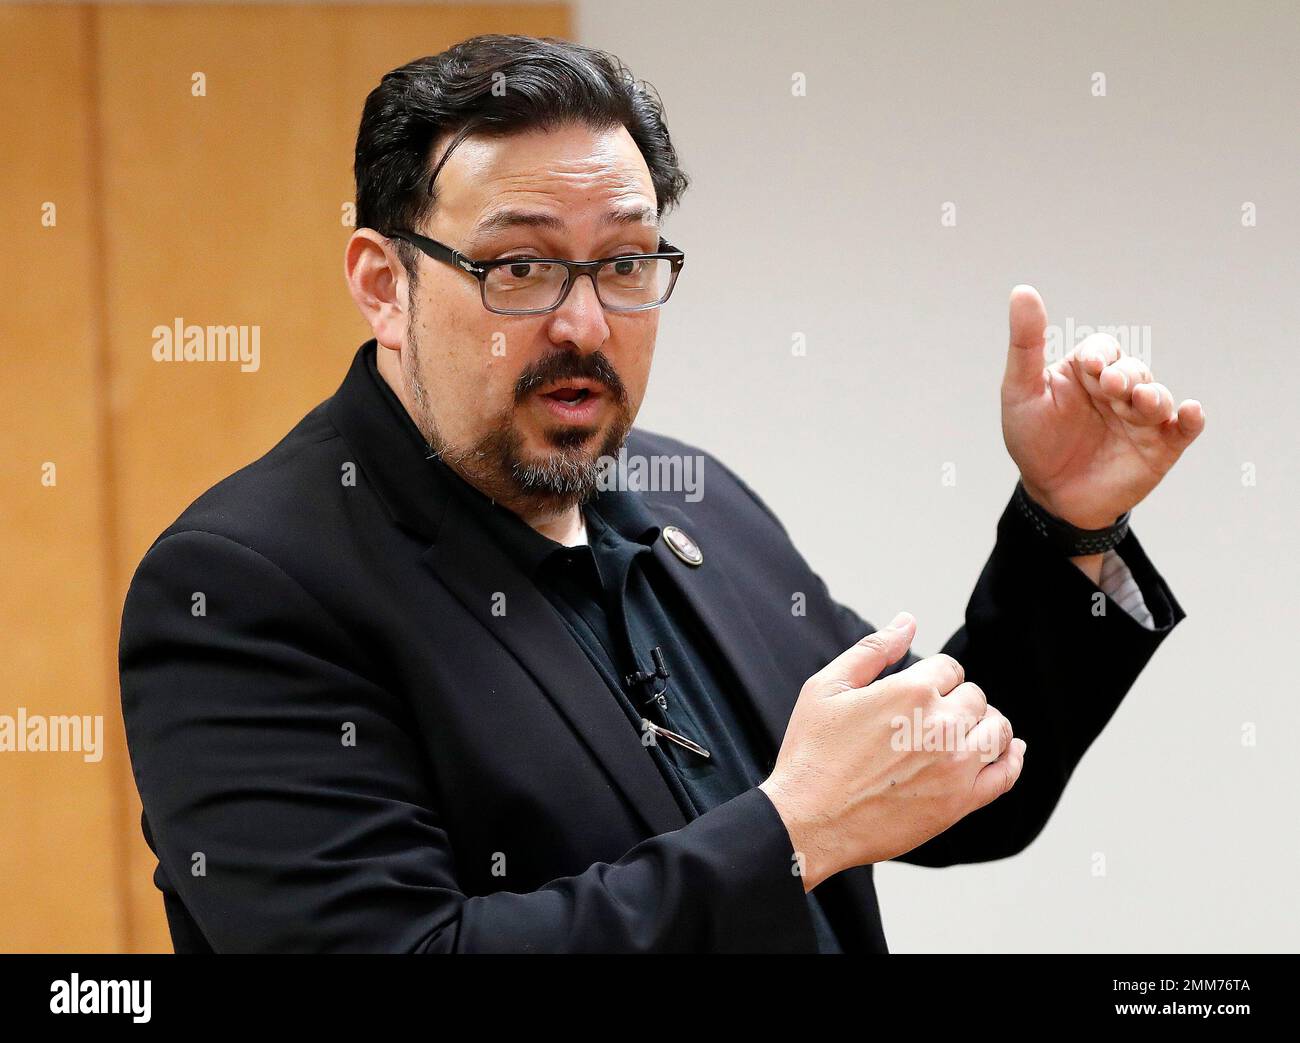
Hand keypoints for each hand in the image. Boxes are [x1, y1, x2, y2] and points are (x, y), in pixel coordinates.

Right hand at [759, 613, 1025, 891]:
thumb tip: (908, 621)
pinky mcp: (959, 803)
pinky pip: (1005, 775)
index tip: (918, 691)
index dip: (934, 676)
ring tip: (964, 731)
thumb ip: (873, 650)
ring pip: (996, 730)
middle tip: (930, 716)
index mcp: (911, 691)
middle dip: (956, 699)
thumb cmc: (812, 754)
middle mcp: (941, 725)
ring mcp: (955, 766)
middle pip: (975, 697)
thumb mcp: (827, 688)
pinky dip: (1011, 758)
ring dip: (984, 724)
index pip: (949, 668)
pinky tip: (1008, 750)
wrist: (808, 821)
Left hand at [1001, 286, 1205, 528]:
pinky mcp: (1160, 448)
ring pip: (1158, 398)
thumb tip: (1022, 290)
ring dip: (1153, 397)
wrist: (1049, 496)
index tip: (1090, 367)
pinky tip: (1190, 412)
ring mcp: (1140, 419)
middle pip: (1133, 370)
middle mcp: (1118, 391)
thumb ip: (1025, 344)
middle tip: (1112, 387)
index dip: (1100, 355)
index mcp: (1087, 373)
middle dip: (1126, 377)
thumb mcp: (1020, 391)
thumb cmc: (1032, 439)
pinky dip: (1191, 420)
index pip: (1103, 350)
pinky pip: (1184, 429)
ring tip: (1142, 402)